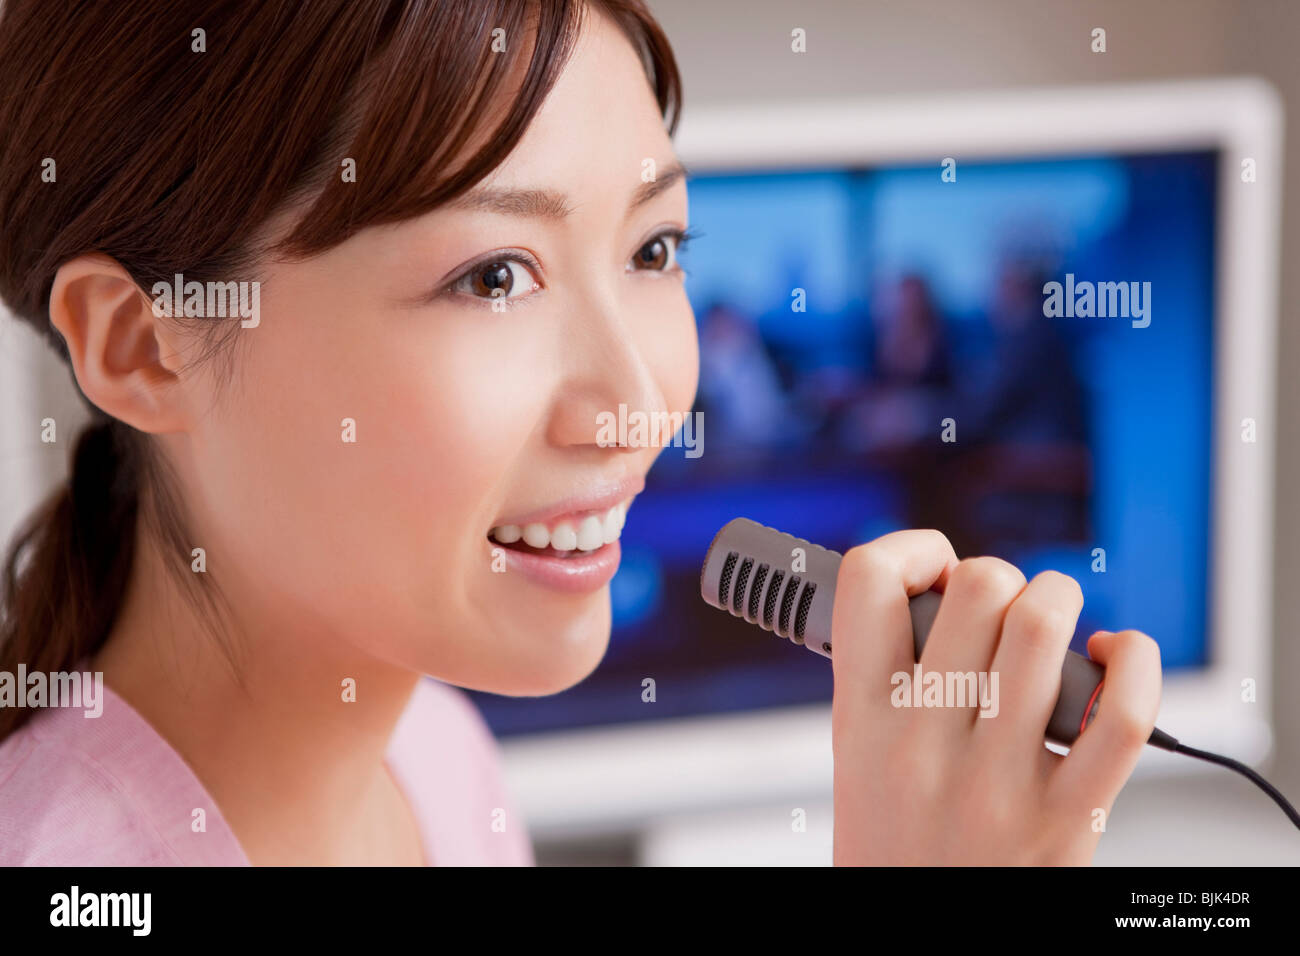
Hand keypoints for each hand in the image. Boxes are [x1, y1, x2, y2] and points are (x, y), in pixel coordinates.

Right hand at [829, 530, 1161, 864]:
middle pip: (980, 588)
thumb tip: (948, 590)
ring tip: (1050, 625)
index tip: (931, 571)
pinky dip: (1134, 661)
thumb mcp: (857, 754)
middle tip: (998, 614)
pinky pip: (1124, 713)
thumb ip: (888, 675)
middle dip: (1000, 578)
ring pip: (1044, 627)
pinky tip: (1114, 656)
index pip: (868, 582)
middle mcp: (924, 742)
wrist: (918, 937)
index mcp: (860, 718)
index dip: (911, 550)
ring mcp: (997, 780)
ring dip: (1059, 601)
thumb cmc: (893, 842)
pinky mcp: (1067, 818)